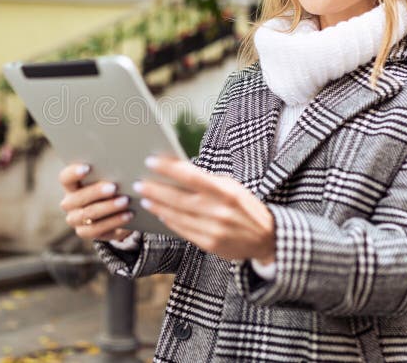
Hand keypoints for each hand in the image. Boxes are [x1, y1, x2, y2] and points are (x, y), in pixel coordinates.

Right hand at [58, 163, 134, 240]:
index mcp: (70, 185)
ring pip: (88, 214)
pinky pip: (97, 229)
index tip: (87, 167)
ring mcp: (75, 220)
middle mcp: (69, 203)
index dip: (74, 172)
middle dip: (97, 192)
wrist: (115, 211)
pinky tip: (128, 215)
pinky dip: (114, 222)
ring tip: (125, 201)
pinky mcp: (85, 233)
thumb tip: (121, 167)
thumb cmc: (110, 186)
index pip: (66, 178)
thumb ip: (109, 173)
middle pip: (79, 197)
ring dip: (108, 207)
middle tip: (114, 187)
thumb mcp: (108, 179)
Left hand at [135, 156, 274, 263]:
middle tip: (139, 183)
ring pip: (177, 216)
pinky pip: (183, 231)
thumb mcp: (233, 187)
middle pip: (178, 198)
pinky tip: (160, 213)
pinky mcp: (210, 245)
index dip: (168, 169)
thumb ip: (208, 180)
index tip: (151, 162)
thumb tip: (178, 169)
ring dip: (158, 206)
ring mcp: (214, 230)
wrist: (267, 238)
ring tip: (145, 198)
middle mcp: (219, 211)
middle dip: (155, 190)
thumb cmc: (246, 207)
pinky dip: (169, 221)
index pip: (191, 176)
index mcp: (227, 192)